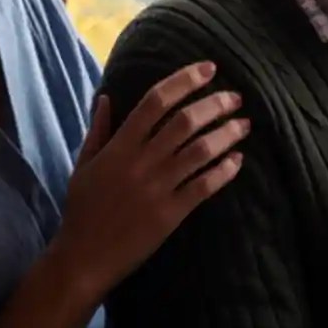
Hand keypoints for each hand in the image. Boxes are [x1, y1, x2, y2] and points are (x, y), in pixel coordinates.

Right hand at [52, 61, 249, 298]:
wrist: (83, 258)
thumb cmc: (83, 210)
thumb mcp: (83, 165)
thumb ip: (98, 130)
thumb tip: (106, 97)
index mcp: (119, 146)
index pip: (155, 101)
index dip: (184, 80)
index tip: (209, 69)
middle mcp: (141, 162)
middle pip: (185, 121)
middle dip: (215, 104)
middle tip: (235, 97)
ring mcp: (157, 187)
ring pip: (201, 151)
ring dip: (227, 134)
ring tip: (245, 124)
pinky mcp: (171, 213)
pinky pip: (205, 186)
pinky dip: (225, 170)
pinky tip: (238, 160)